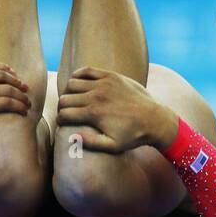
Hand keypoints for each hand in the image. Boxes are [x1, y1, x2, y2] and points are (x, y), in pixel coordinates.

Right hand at [56, 68, 178, 152]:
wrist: (154, 118)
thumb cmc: (133, 136)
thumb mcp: (112, 146)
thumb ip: (91, 142)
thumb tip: (71, 137)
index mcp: (94, 114)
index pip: (64, 113)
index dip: (61, 120)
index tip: (64, 123)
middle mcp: (96, 96)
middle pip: (65, 98)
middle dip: (62, 107)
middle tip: (68, 113)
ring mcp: (103, 83)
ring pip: (72, 83)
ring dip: (69, 92)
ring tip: (75, 101)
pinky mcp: (111, 75)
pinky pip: (86, 70)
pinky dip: (78, 76)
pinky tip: (79, 85)